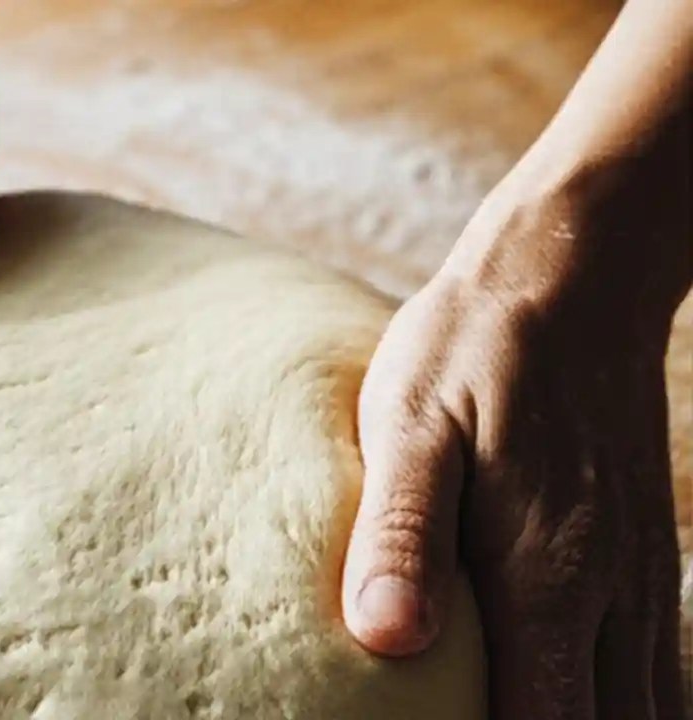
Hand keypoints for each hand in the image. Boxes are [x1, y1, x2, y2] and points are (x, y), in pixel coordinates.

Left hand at [341, 191, 686, 717]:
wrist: (568, 279)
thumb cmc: (471, 352)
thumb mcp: (411, 427)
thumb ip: (402, 534)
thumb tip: (384, 641)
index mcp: (549, 576)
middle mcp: (612, 594)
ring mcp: (640, 578)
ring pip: (644, 708)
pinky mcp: (642, 557)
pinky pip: (653, 668)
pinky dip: (621, 705)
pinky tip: (570, 699)